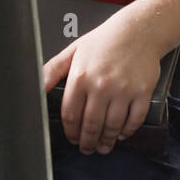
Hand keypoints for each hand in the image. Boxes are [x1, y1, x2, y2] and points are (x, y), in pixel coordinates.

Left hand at [43, 13, 162, 154]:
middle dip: (87, 142)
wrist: (139, 31)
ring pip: (112, 126)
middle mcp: (101, 85)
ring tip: (103, 146)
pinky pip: (134, 120)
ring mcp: (124, 90)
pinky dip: (127, 131)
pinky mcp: (143, 92)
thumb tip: (37, 88)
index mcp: (81, 77)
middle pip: (91, 125)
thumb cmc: (105, 41)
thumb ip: (52, 70)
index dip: (70, 132)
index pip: (71, 115)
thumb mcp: (73, 51)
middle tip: (87, 148)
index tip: (72, 138)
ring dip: (106, 141)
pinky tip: (121, 134)